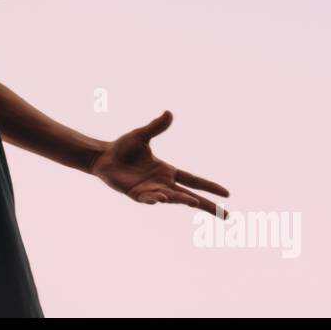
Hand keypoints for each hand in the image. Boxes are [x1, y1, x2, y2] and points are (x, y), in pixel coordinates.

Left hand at [90, 111, 229, 216]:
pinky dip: (155, 198)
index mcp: (168, 171)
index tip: (227, 194)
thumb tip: (169, 113)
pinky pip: (148, 198)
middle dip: (207, 206)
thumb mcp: (142, 135)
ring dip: (181, 200)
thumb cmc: (123, 148)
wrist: (103, 157)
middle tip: (227, 216)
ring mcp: (150, 190)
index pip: (194, 180)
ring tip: (193, 202)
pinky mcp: (136, 194)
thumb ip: (156, 127)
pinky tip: (161, 197)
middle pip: (190, 197)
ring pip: (171, 198)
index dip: (210, 186)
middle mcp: (163, 183)